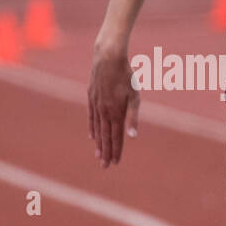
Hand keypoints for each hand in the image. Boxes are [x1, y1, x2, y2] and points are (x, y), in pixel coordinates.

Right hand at [88, 44, 138, 166]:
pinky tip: (91, 136)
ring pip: (97, 129)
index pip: (116, 137)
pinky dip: (92, 128)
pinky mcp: (91, 98)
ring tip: (98, 155)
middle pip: (105, 136)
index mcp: (116, 112)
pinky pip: (91, 117)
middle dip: (105, 152)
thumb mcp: (135, 96)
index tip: (115, 163)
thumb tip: (133, 136)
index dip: (116, 150)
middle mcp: (104, 112)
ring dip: (98, 143)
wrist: (108, 58)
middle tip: (104, 166)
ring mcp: (96, 105)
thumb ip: (133, 117)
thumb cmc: (126, 76)